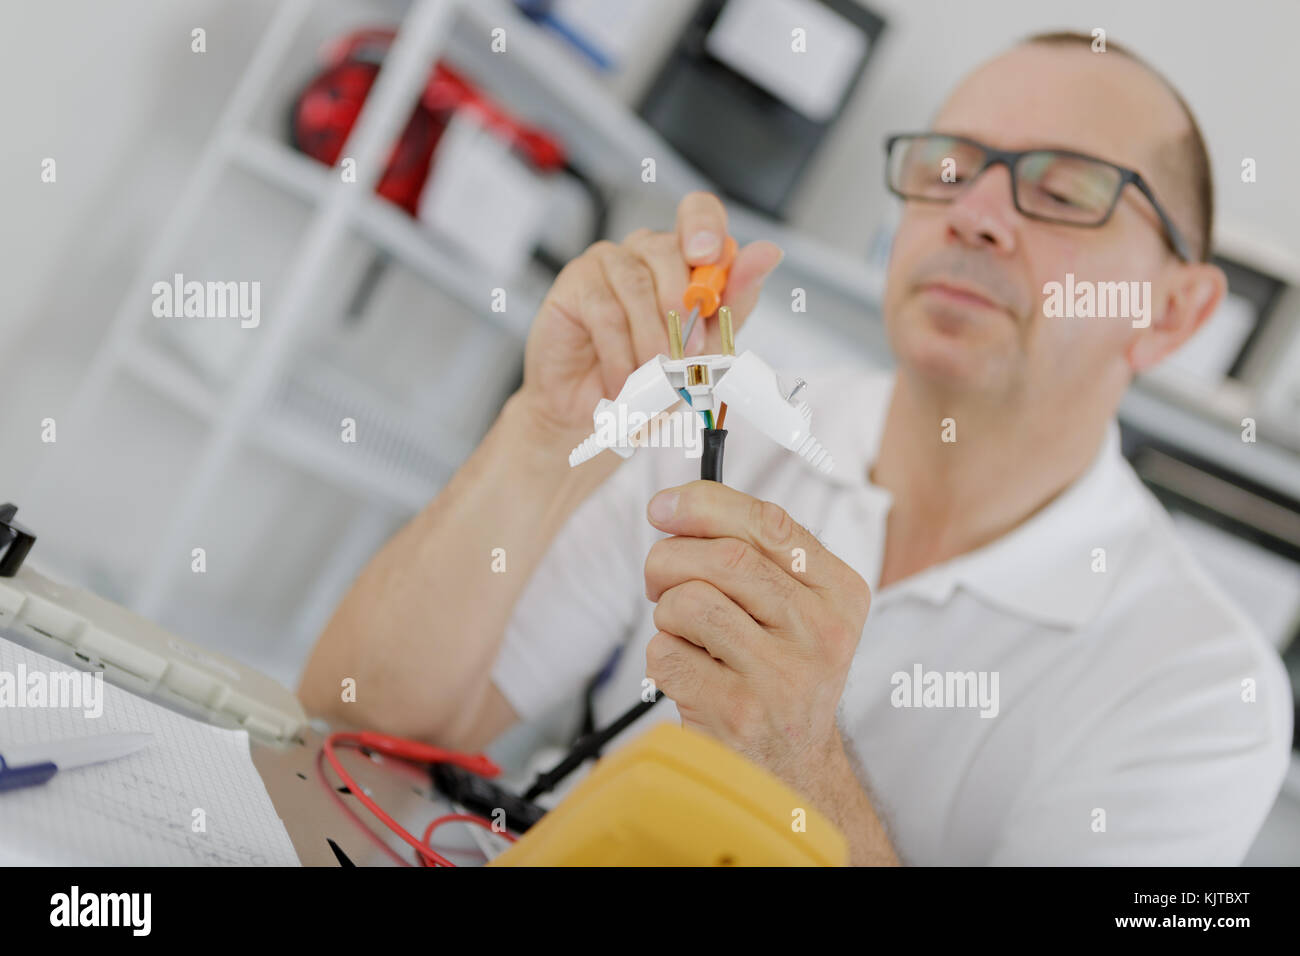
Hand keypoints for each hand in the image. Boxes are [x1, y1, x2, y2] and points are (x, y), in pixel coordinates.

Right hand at [517, 192, 783, 444]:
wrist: (600, 417)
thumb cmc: (652, 380)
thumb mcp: (709, 346)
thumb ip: (735, 300)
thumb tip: (768, 252)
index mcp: (683, 259)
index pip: (699, 214)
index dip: (705, 227)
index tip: (708, 257)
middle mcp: (645, 253)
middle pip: (667, 250)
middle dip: (682, 309)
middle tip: (685, 353)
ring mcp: (606, 263)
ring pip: (636, 283)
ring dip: (650, 338)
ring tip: (651, 376)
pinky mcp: (574, 284)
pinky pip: (603, 308)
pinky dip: (619, 351)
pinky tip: (622, 379)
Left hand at [642, 480, 871, 788]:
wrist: (791, 767)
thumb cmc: (777, 671)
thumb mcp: (792, 608)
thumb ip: (751, 551)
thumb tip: (672, 508)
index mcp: (841, 593)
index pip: (770, 524)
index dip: (705, 504)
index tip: (663, 505)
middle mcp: (822, 633)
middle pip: (724, 558)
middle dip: (670, 558)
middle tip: (658, 579)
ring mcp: (782, 677)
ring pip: (690, 602)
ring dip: (666, 612)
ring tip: (684, 633)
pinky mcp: (738, 712)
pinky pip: (666, 653)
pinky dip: (661, 656)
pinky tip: (688, 673)